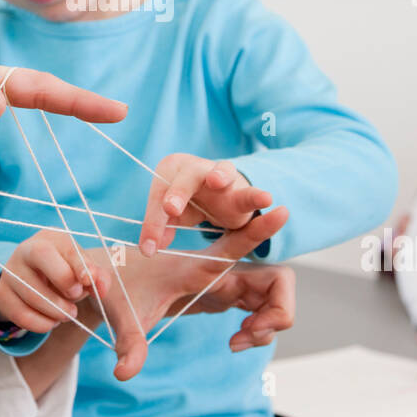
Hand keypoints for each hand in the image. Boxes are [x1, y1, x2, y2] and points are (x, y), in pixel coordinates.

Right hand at [0, 229, 102, 333]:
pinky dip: (42, 324)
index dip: (80, 265)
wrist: (33, 282)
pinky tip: (52, 322)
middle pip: (41, 254)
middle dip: (64, 280)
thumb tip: (102, 288)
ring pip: (31, 292)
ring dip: (56, 310)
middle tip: (76, 298)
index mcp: (50, 238)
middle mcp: (25, 249)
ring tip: (68, 314)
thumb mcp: (82, 270)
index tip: (89, 282)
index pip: (65, 246)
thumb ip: (96, 276)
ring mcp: (9, 271)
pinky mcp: (2, 295)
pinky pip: (21, 315)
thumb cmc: (64, 272)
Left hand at [84, 206, 291, 379]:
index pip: (237, 241)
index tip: (282, 211)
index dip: (262, 229)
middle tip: (249, 334)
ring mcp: (228, 282)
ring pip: (273, 299)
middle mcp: (221, 270)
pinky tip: (234, 342)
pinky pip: (262, 310)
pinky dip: (259, 330)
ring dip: (269, 326)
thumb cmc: (117, 290)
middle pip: (278, 281)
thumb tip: (123, 373)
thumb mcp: (122, 317)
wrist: (112, 283)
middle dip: (278, 313)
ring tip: (236, 343)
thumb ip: (128, 344)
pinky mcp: (227, 295)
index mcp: (198, 265)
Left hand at [138, 153, 273, 255]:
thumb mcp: (173, 215)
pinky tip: (267, 198)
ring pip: (220, 172)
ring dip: (219, 176)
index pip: (158, 195)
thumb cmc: (188, 201)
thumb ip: (161, 228)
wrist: (219, 192)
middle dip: (177, 192)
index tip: (149, 247)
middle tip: (170, 209)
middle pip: (185, 177)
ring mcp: (221, 175)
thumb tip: (151, 248)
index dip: (153, 221)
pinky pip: (250, 194)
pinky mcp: (242, 191)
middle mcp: (195, 167)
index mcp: (170, 170)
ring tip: (216, 182)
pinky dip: (257, 196)